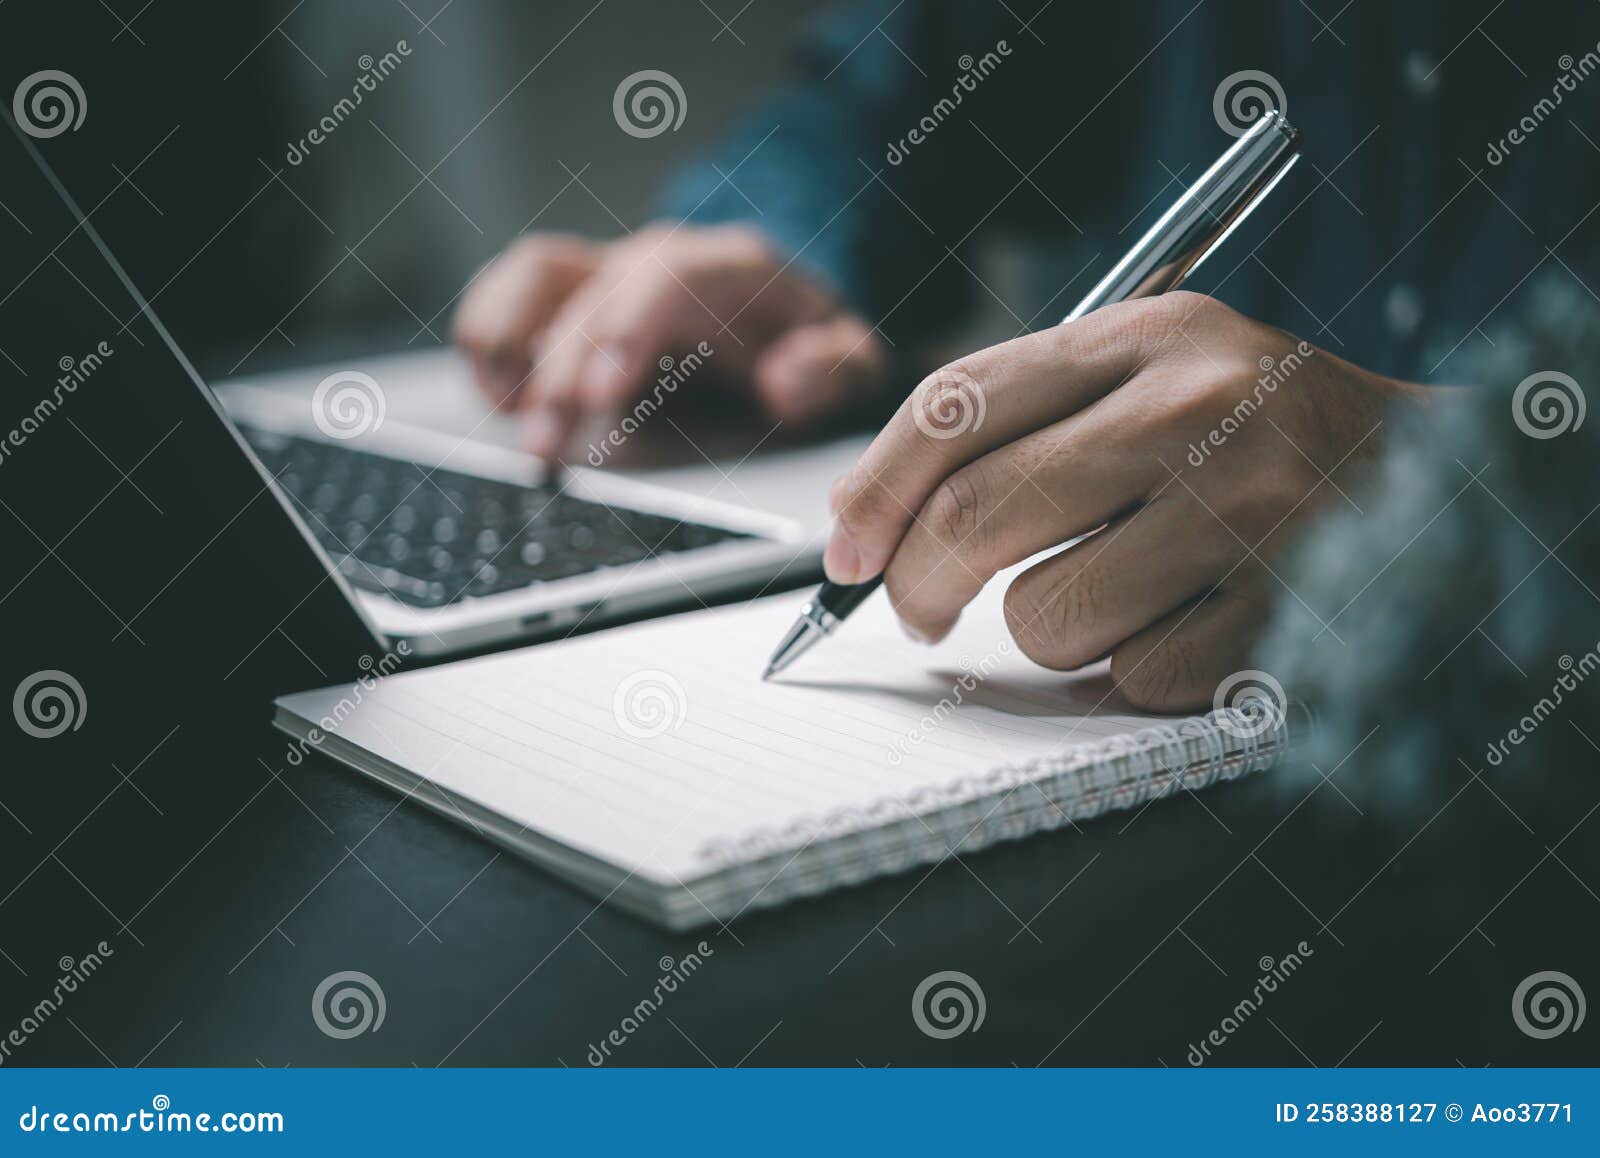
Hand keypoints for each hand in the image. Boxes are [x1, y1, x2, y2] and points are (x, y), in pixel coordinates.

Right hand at [452, 224, 889, 459]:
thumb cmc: (809, 341)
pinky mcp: (571, 298)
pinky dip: (489, 337)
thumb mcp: (851, 358)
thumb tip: (786, 380)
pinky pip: (509, 292)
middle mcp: (657, 263)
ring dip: (509, 341)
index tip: (600, 391)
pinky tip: (499, 395)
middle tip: (545, 446)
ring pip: (535, 274)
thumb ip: (833, 368)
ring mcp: (609, 275)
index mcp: (729, 270)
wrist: (778, 305)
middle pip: (590, 295)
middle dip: (559, 370)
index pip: (666, 279)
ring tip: (511, 414)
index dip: (625, 329)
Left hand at [823, 291, 1422, 709]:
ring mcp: (1249, 509)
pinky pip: (1137, 677)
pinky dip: (1137, 671)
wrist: (1433, 475)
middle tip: (917, 611)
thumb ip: (1018, 422)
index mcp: (1148, 335)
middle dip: (917, 583)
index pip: (958, 404)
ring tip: (1116, 592)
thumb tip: (862, 518)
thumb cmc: (1254, 429)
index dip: (874, 488)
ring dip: (1053, 632)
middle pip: (979, 513)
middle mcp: (1197, 408)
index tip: (843, 552)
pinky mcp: (1285, 607)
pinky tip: (1189, 621)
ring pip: (1049, 617)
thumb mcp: (1150, 373)